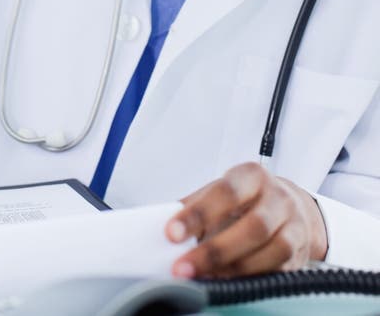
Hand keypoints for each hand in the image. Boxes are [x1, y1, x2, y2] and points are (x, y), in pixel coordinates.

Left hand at [165, 162, 327, 278]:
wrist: (291, 206)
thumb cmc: (245, 199)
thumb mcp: (220, 191)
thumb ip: (193, 206)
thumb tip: (158, 224)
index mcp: (252, 176)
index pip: (225, 192)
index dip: (198, 214)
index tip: (171, 233)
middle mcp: (278, 198)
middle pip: (252, 226)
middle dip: (215, 251)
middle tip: (182, 268)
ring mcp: (294, 226)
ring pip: (271, 250)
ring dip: (234, 269)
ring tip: (203, 278)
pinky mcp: (299, 254)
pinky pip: (278, 270)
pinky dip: (251, 278)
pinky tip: (228, 282)